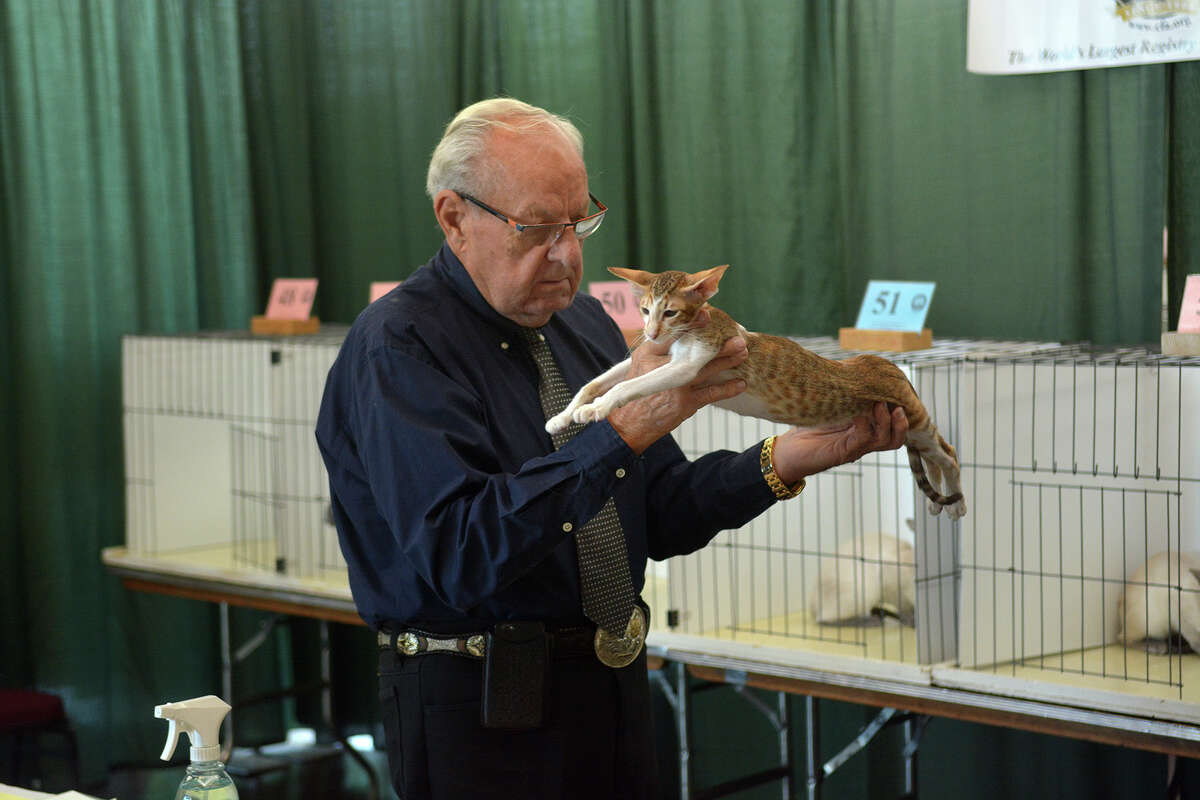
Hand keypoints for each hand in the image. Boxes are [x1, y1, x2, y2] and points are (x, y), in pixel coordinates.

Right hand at [607, 333, 747, 453]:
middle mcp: (661, 367)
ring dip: (727, 361)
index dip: (692, 324)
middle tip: (737, 337)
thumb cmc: (636, 394)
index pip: (672, 334)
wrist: (628, 426)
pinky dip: (727, 389)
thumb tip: (682, 338)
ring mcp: (675, 385)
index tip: (708, 316)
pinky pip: (711, 393)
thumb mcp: (639, 367)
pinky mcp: (685, 403)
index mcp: (648, 354)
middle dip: (717, 343)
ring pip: (706, 369)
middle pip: (694, 350)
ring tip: (742, 352)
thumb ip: (658, 351)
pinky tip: (741, 383)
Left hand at [769, 403, 907, 485]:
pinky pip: (863, 439)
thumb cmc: (807, 428)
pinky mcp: (843, 452)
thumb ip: (844, 397)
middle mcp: (864, 441)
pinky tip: (858, 412)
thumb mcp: (831, 408)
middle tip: (899, 406)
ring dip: (886, 422)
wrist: (788, 451)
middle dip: (901, 422)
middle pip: (895, 438)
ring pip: (885, 440)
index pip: (892, 425)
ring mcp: (855, 448)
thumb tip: (853, 371)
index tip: (898, 394)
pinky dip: (864, 424)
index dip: (899, 412)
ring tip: (881, 406)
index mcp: (864, 430)